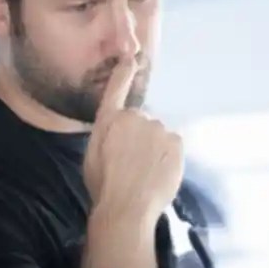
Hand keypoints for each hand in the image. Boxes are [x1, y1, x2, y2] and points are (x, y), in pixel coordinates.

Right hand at [83, 55, 183, 226]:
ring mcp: (157, 129)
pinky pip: (172, 145)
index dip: (124, 75)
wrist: (127, 208)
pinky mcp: (176, 142)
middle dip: (138, 137)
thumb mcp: (92, 156)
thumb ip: (106, 134)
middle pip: (140, 123)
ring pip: (157, 135)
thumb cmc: (103, 186)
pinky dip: (168, 157)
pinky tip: (158, 173)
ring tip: (144, 174)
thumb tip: (120, 127)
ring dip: (154, 149)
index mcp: (109, 121)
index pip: (116, 91)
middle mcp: (134, 118)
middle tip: (130, 164)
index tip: (131, 59)